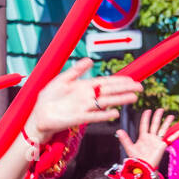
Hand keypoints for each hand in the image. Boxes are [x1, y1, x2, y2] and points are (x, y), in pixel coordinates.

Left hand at [25, 59, 140, 142]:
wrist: (38, 115)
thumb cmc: (48, 99)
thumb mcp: (61, 80)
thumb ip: (76, 71)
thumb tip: (90, 60)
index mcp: (84, 87)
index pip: (106, 82)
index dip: (119, 81)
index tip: (133, 80)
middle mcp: (87, 97)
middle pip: (110, 92)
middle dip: (125, 90)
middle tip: (140, 88)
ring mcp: (84, 108)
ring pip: (106, 103)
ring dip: (120, 100)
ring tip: (134, 98)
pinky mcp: (78, 118)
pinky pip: (94, 116)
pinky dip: (104, 115)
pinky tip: (115, 113)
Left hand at [115, 108, 176, 172]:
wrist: (143, 168)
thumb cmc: (136, 160)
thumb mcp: (129, 148)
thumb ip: (125, 139)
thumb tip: (118, 130)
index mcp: (143, 137)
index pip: (144, 125)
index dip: (146, 117)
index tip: (148, 110)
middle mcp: (151, 138)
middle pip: (154, 125)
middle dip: (157, 117)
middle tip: (160, 109)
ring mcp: (157, 141)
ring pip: (162, 129)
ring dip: (167, 123)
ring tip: (171, 116)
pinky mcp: (162, 146)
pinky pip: (170, 139)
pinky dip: (175, 135)